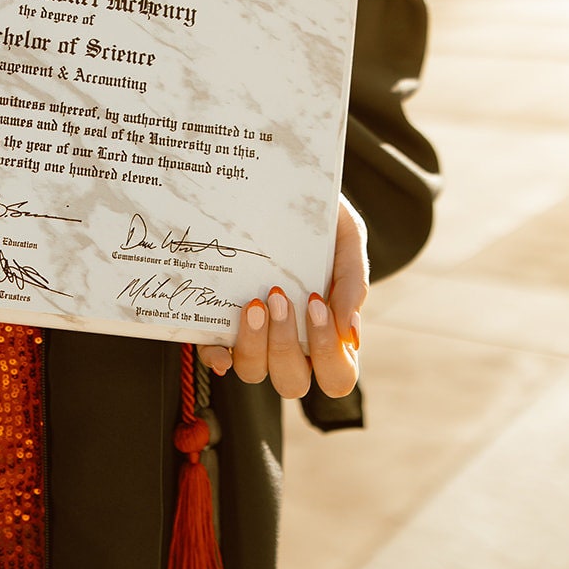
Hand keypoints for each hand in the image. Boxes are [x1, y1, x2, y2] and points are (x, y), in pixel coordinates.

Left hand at [196, 195, 366, 398]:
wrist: (280, 186)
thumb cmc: (321, 221)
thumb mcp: (347, 239)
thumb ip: (353, 282)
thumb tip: (350, 335)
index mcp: (328, 332)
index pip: (338, 376)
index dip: (329, 357)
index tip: (316, 306)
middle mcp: (292, 343)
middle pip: (292, 381)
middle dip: (285, 346)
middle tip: (278, 296)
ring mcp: (255, 337)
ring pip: (254, 371)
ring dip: (254, 345)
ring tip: (255, 302)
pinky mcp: (221, 324)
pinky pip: (216, 355)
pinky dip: (217, 356)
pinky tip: (221, 347)